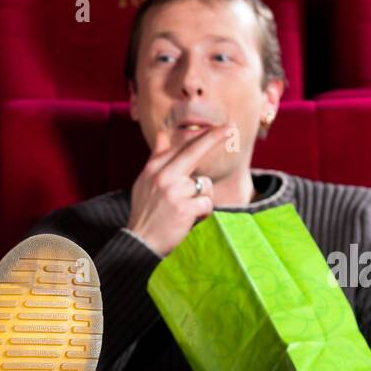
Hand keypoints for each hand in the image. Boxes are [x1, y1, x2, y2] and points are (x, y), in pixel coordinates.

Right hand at [126, 126, 228, 256]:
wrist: (139, 243)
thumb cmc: (145, 212)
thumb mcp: (145, 182)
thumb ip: (156, 158)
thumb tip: (162, 134)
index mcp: (153, 169)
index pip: (181, 147)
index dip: (204, 136)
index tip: (222, 127)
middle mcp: (163, 176)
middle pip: (194, 151)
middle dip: (214, 138)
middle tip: (231, 128)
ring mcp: (173, 192)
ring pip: (205, 185)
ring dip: (202, 199)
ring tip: (186, 211)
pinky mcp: (184, 209)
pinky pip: (207, 203)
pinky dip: (203, 213)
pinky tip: (190, 220)